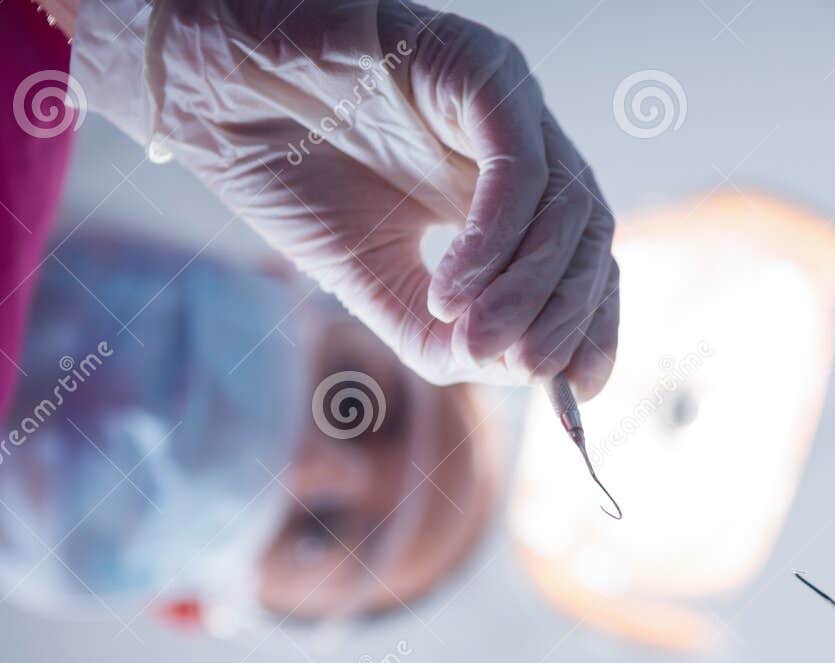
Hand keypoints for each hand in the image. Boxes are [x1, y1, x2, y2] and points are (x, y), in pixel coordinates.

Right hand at [74, 0, 619, 393]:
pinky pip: (519, 168)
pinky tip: (449, 288)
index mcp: (507, 197)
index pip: (584, 266)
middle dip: (568, 316)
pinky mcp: (484, 73)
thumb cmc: (289, 174)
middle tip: (528, 370)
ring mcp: (509, 106)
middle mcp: (523, 147)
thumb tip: (509, 374)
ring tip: (473, 340)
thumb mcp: (376, 286)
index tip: (578, 388)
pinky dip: (495, 241)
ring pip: (567, 208)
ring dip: (527, 290)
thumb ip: (441, 339)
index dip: (594, 328)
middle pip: (590, 239)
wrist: (210, 91)